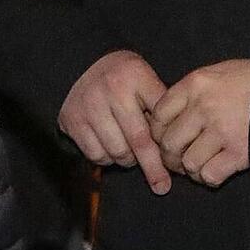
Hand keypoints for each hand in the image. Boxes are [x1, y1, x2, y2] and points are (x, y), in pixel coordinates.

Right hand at [58, 50, 171, 193]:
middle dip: (152, 167)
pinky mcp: (73, 120)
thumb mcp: (146, 79)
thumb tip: (177, 144)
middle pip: (138, 140)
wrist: (80, 64)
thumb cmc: (123, 78)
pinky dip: (107, 158)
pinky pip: (97, 154)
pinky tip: (110, 146)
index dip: (168, 145)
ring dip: (128, 160)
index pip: (159, 119)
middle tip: (161, 185)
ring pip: (117, 151)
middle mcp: (111, 90)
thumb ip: (160, 106)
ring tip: (131, 151)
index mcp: (136, 76)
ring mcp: (90, 106)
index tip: (177, 167)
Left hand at [149, 59, 249, 187]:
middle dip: (170, 155)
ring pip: (187, 162)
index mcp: (196, 84)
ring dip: (191, 169)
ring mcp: (221, 132)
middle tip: (178, 159)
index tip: (164, 137)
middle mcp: (204, 108)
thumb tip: (172, 110)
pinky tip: (216, 171)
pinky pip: (209, 175)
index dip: (158, 130)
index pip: (159, 113)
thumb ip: (195, 88)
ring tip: (199, 165)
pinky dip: (209, 178)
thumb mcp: (223, 71)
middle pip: (168, 142)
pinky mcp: (239, 153)